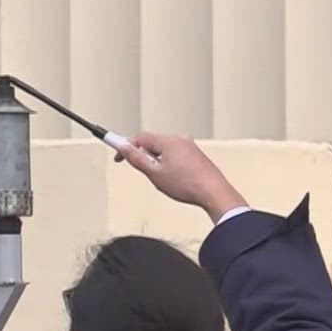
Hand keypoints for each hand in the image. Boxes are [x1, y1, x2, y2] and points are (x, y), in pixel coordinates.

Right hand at [118, 132, 245, 223]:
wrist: (213, 192)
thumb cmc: (187, 184)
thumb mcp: (155, 174)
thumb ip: (136, 159)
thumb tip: (123, 148)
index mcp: (169, 141)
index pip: (140, 138)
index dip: (126, 147)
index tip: (117, 156)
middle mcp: (180, 139)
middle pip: (152, 143)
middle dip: (143, 155)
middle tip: (143, 172)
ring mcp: (190, 146)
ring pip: (164, 150)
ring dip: (156, 161)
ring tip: (163, 179)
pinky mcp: (196, 155)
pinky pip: (175, 155)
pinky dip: (168, 163)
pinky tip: (174, 179)